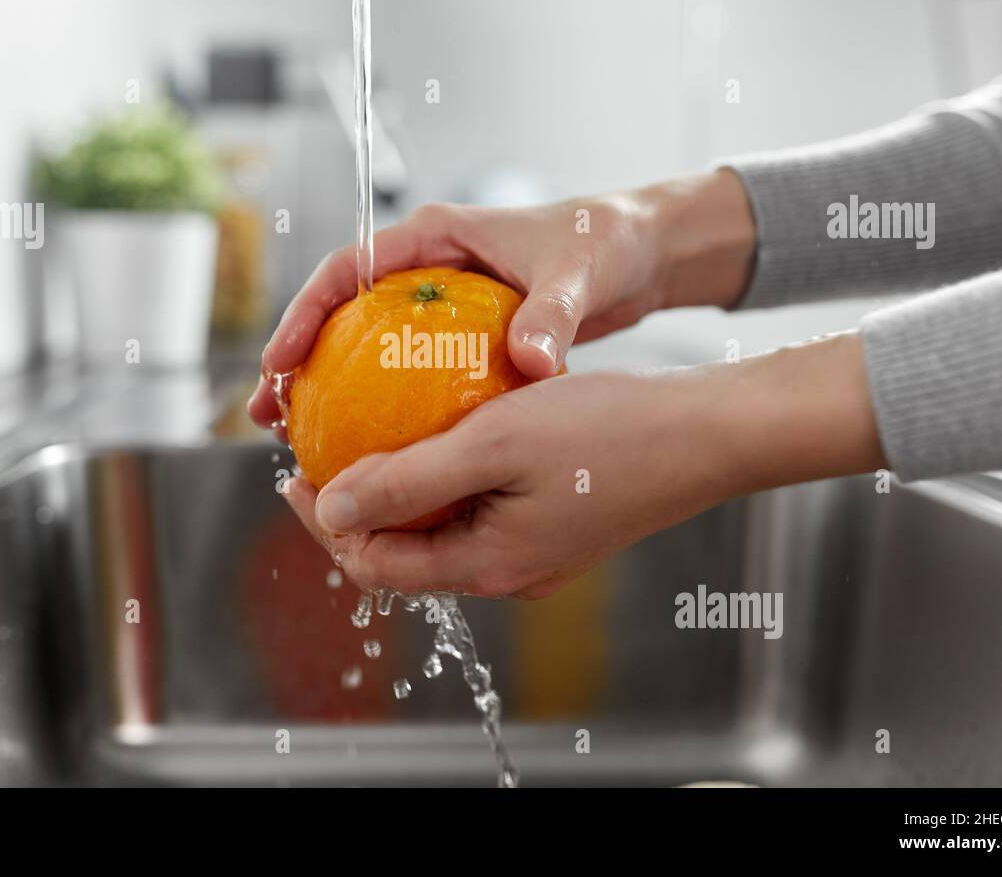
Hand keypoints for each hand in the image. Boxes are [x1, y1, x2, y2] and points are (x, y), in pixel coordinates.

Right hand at [248, 169, 755, 430]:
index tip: (281, 361)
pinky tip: (376, 457)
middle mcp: (426, 268)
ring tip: (299, 443)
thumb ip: (550, 315)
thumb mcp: (576, 276)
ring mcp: (438, 304)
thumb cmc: (604, 245)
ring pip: (364, 348)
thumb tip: (531, 361)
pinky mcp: (457, 337)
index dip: (304, 313)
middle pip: (339, 314)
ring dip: (330, 392)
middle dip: (297, 362)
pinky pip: (405, 374)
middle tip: (268, 417)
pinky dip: (383, 409)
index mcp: (434, 237)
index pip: (347, 269)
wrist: (638, 253)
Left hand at [280, 333, 884, 598]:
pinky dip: (445, 478)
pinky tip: (441, 430)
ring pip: (439, 528)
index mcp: (484, 565)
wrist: (705, 434)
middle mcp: (504, 571)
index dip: (324, 522)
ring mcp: (532, 551)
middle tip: (326, 449)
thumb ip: (407, 482)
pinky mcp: (553, 523)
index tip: (296, 470)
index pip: (374, 564)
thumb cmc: (607, 432)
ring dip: (399, 489)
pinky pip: (478, 509)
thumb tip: (331, 510)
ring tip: (374, 434)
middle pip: (402, 551)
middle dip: (355, 508)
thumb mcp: (493, 444)